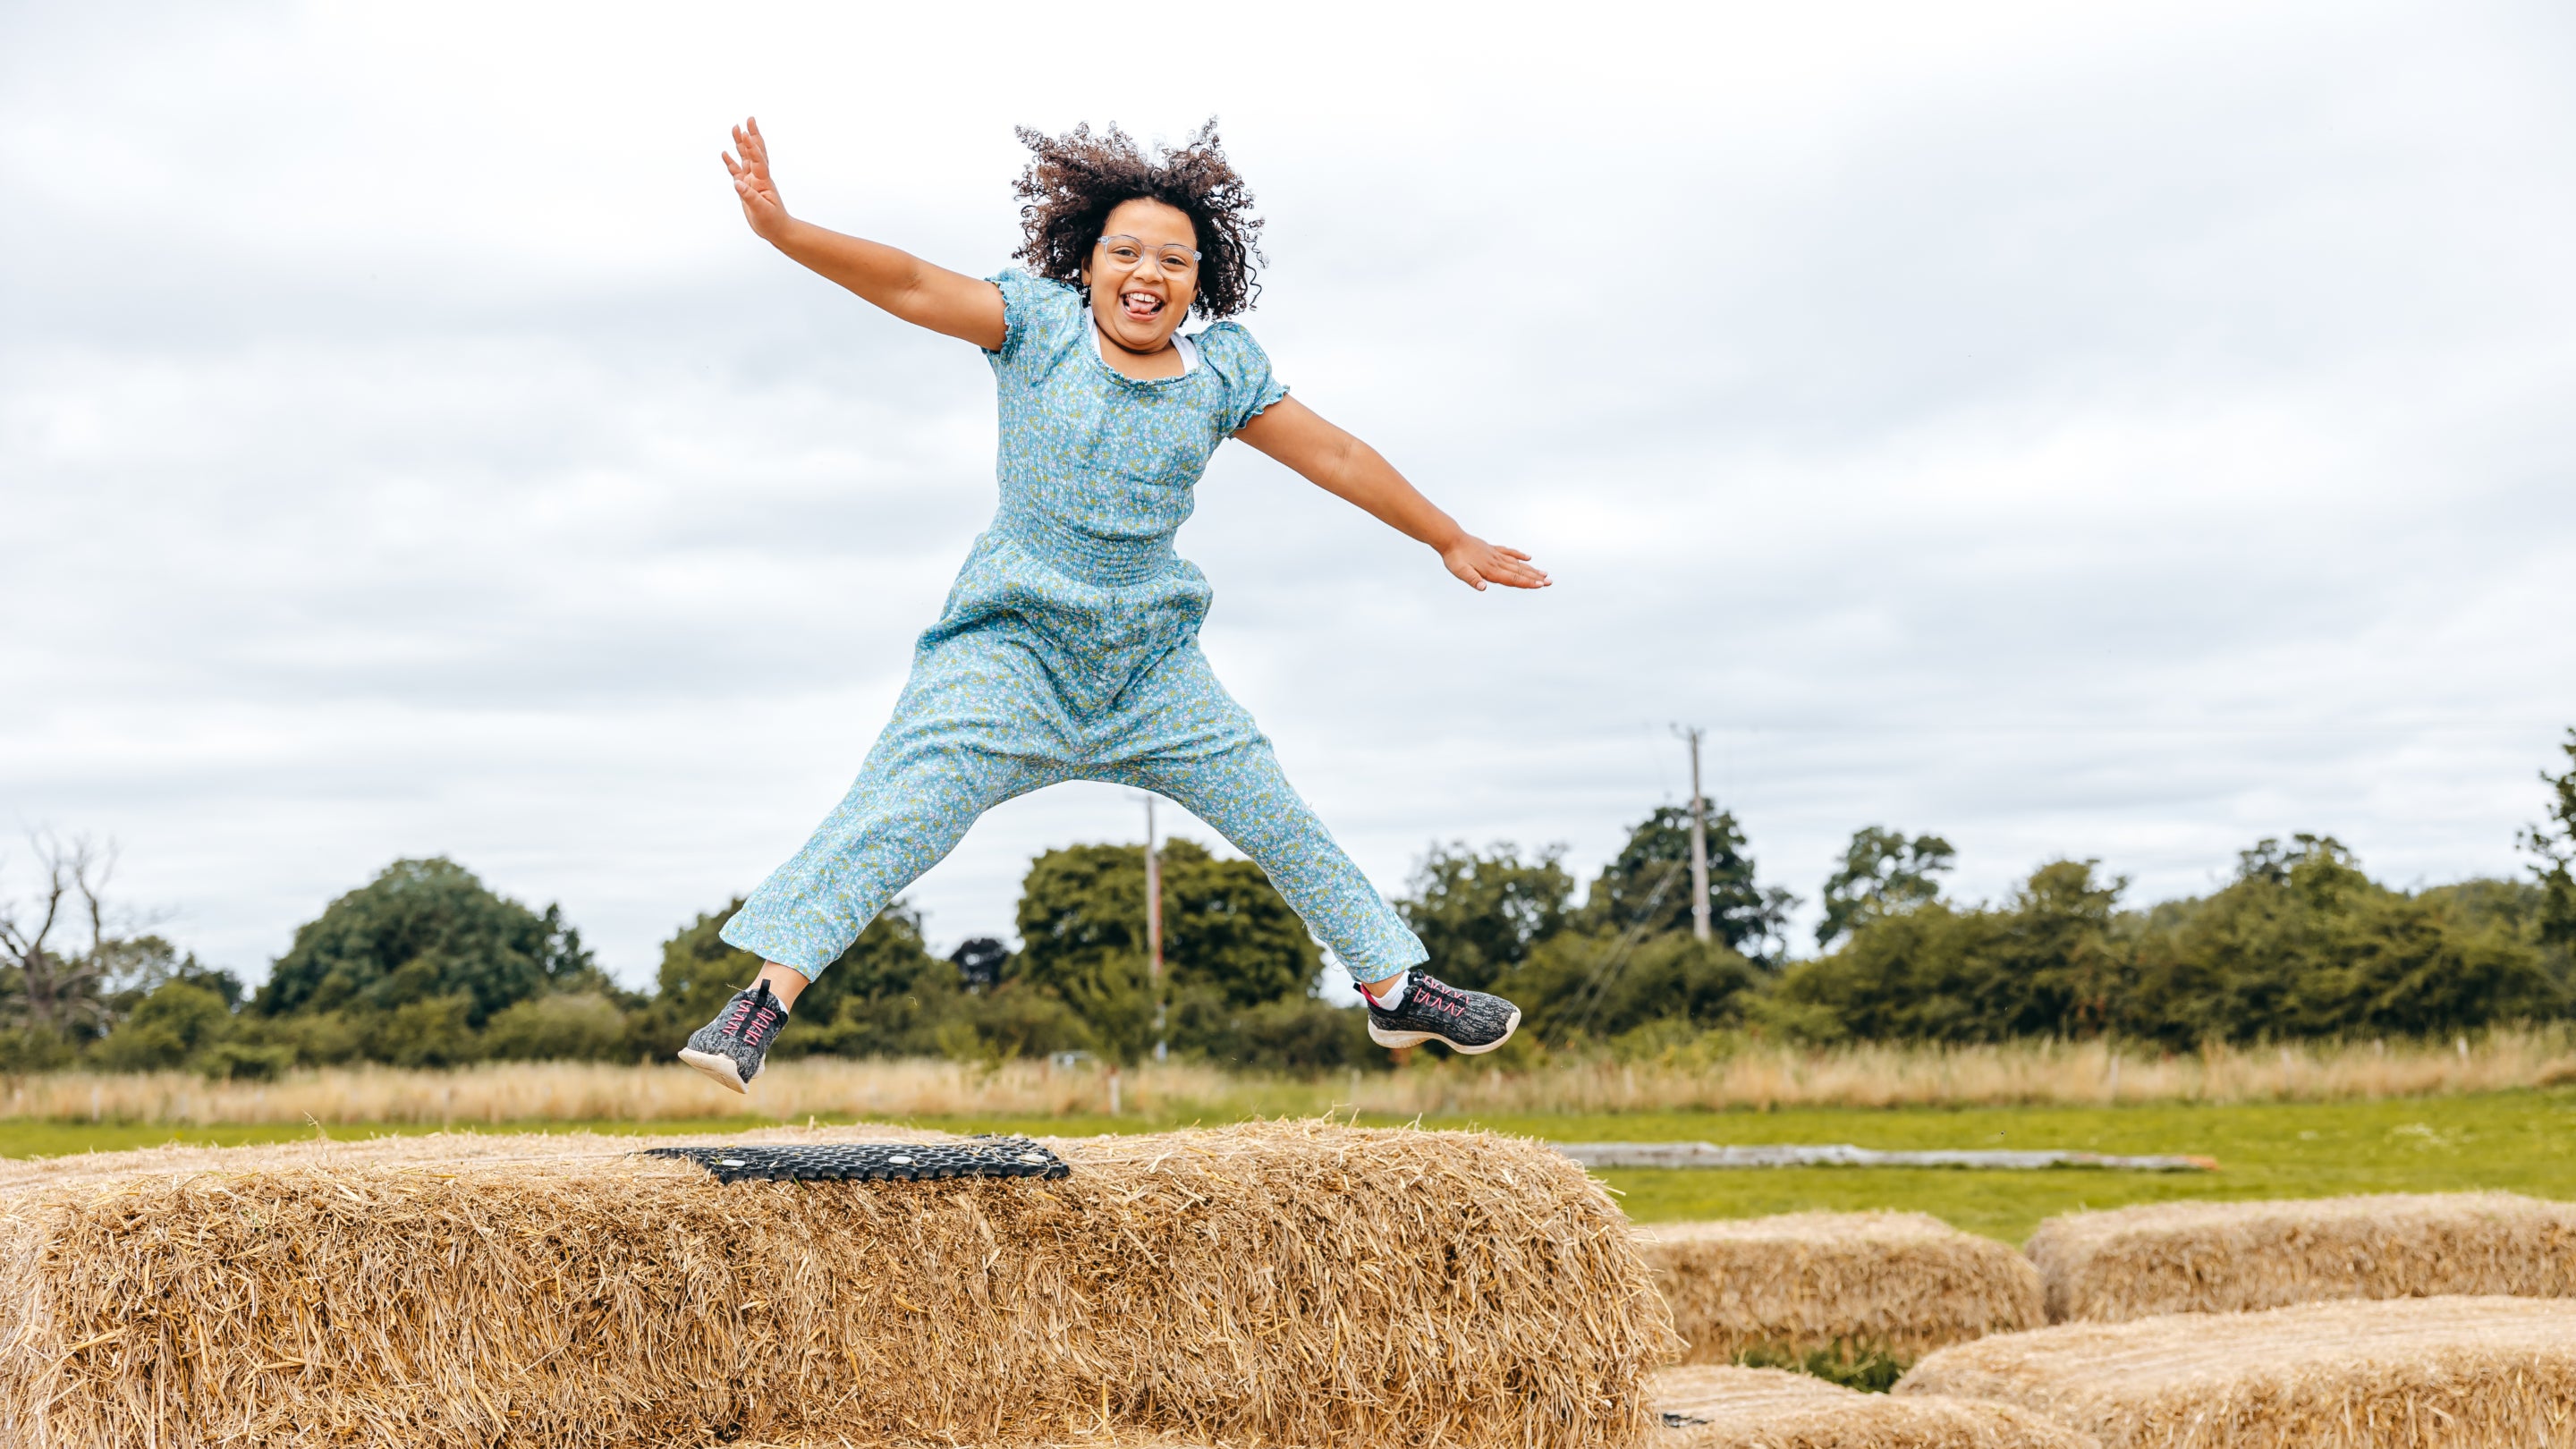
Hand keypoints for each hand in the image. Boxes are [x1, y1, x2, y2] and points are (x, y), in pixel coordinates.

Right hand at [721, 117, 790, 241]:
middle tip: (749, 119)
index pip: (758, 159)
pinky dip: (731, 162)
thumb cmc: (773, 222)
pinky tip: (725, 153)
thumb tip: (737, 183)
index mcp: (763, 181)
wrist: (778, 230)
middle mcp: (758, 177)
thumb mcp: (762, 210)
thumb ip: (749, 196)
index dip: (752, 146)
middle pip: (754, 152)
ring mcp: (752, 181)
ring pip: (745, 158)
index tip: (746, 132)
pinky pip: (737, 171)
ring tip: (735, 128)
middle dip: (752, 135)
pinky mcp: (746, 187)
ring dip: (740, 144)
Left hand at [1440, 535, 1550, 591]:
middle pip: (1519, 572)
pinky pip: (1509, 553)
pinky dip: (1519, 556)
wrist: (1450, 539)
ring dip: (1531, 569)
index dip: (1527, 583)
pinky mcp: (1492, 549)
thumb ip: (1472, 579)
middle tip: (1550, 582)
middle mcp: (1496, 562)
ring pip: (1517, 563)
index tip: (1541, 585)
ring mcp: (1495, 555)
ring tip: (1544, 573)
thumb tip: (1483, 587)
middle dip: (1535, 578)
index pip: (1513, 578)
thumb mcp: (1460, 572)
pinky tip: (1527, 558)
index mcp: (1491, 570)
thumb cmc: (1454, 558)